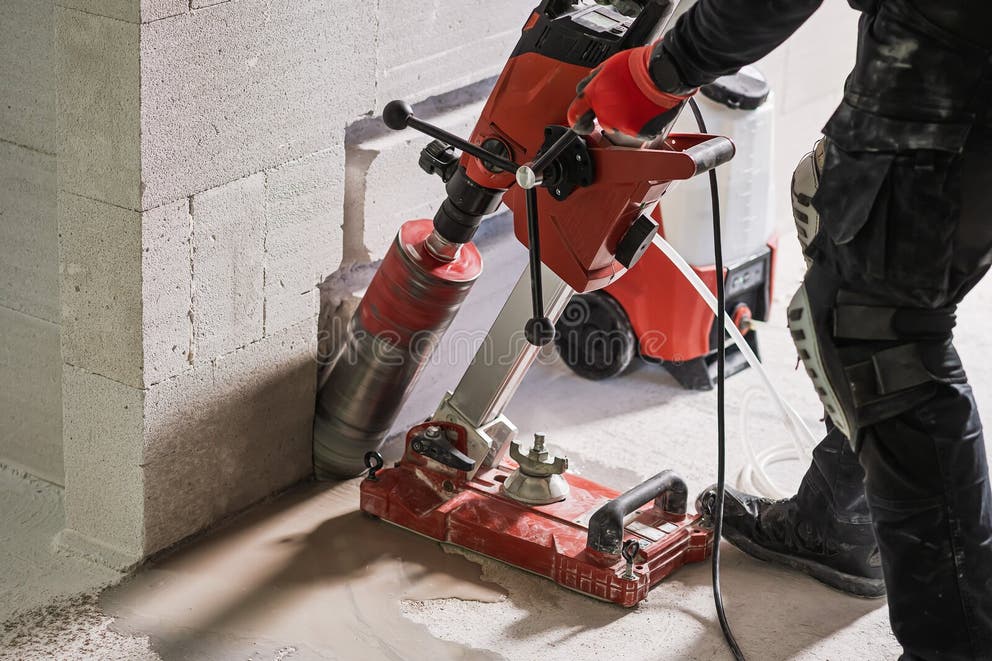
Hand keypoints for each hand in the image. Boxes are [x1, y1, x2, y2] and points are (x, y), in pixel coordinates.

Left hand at [566, 43, 692, 138]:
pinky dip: (641, 123)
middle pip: (602, 120)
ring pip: (619, 126)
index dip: (577, 118)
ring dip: (626, 117)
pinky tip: (646, 108)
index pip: (575, 114)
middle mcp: (605, 113)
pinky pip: (636, 131)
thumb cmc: (640, 65)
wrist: (665, 72)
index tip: (580, 121)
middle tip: (625, 98)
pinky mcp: (638, 131)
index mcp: (594, 96)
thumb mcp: (608, 65)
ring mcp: (622, 124)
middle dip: (610, 112)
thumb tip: (586, 89)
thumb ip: (593, 81)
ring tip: (638, 100)